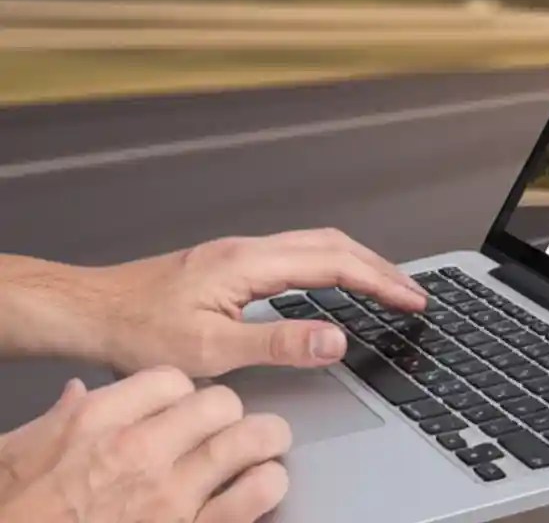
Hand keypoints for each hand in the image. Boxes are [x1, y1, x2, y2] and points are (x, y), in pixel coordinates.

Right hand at [0, 368, 290, 522]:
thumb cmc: (12, 513)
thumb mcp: (15, 453)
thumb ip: (56, 419)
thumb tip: (79, 394)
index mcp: (96, 422)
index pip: (171, 379)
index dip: (185, 391)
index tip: (184, 404)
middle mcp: (138, 451)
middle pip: (219, 402)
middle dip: (228, 412)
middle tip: (228, 424)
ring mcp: (169, 496)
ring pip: (249, 441)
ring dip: (263, 440)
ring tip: (262, 447)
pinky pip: (253, 497)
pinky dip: (266, 486)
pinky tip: (260, 485)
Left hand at [78, 228, 426, 376]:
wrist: (89, 311)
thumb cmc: (136, 330)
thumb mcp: (211, 349)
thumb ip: (279, 343)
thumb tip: (336, 338)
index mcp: (250, 263)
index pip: (336, 264)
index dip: (381, 282)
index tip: (412, 299)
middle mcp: (248, 249)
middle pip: (334, 245)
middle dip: (381, 268)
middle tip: (413, 293)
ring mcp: (240, 253)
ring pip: (317, 245)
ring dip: (358, 263)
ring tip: (386, 286)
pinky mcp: (231, 263)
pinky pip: (298, 253)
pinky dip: (332, 265)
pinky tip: (334, 283)